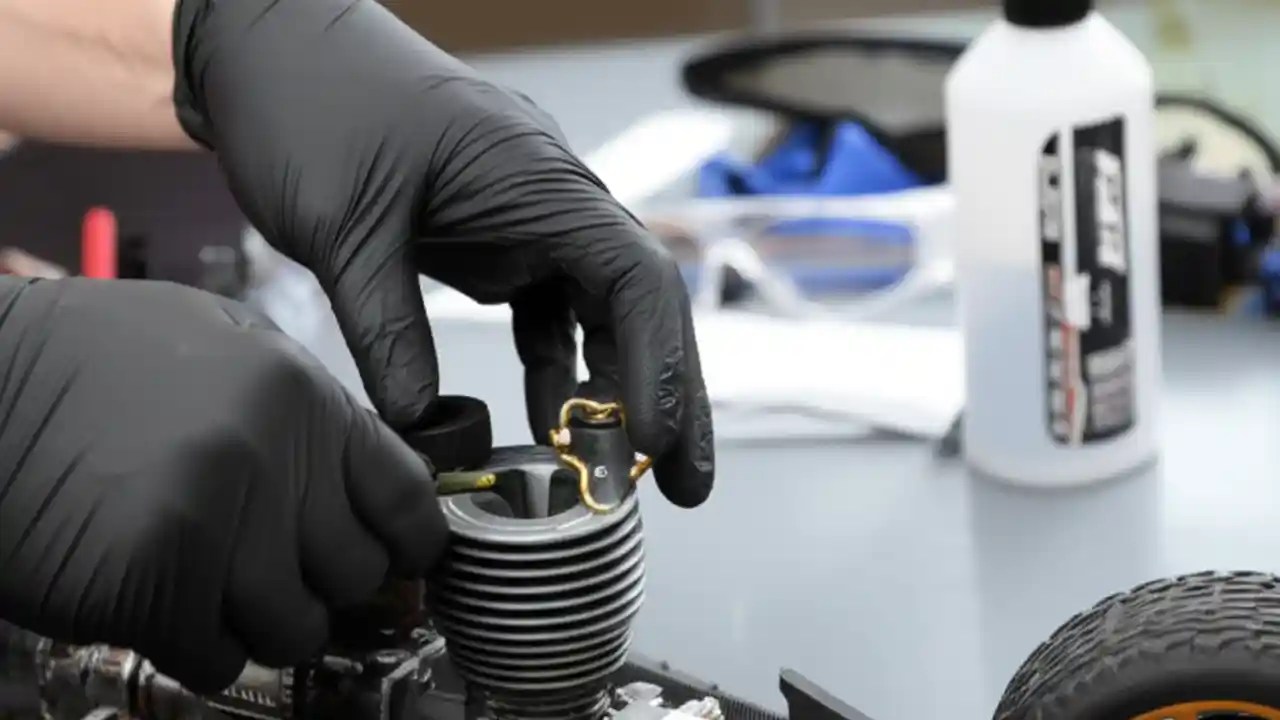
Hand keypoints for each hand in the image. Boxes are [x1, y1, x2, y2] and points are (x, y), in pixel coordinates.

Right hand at [0, 278, 444, 691]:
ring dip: (266, 625)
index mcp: (301, 395)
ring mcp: (217, 525)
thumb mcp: (218, 340)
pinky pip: (222, 659)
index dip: (409, 541)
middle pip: (356, 574)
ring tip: (218, 590)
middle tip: (279, 572)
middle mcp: (274, 459)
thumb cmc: (87, 362)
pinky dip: (202, 648)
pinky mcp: (155, 587)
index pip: (408, 497)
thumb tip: (367, 476)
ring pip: (297, 630)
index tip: (398, 559)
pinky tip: (168, 606)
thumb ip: (303, 407)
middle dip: (324, 585)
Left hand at [173, 0, 713, 506]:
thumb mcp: (346, 226)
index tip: (653, 441)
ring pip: (600, 313)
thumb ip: (388, 330)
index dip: (659, 364)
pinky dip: (555, 368)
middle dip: (668, 392)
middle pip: (640, 304)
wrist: (270, 48)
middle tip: (683, 482)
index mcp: (540, 179)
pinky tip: (551, 420)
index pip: (635, 277)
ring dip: (615, 389)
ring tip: (620, 469)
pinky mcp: (495, 238)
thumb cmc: (314, 104)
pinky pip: (547, 312)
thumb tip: (421, 428)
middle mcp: (552, 200)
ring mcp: (528, 219)